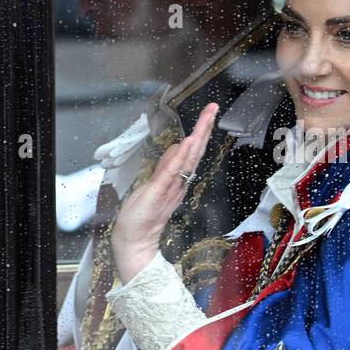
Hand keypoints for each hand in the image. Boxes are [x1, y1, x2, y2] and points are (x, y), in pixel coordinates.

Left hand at [110, 102, 218, 283]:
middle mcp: (178, 181)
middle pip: (194, 151)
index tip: (209, 113)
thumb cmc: (141, 216)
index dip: (200, 132)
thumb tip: (177, 147)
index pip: (190, 152)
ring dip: (196, 137)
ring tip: (206, 118)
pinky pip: (172, 172)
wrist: (135, 242)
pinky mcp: (159, 193)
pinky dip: (180, 158)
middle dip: (204, 128)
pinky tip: (188, 143)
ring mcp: (170, 187)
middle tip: (214, 107)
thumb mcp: (153, 185)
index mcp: (176, 179)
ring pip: (187, 158)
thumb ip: (166, 168)